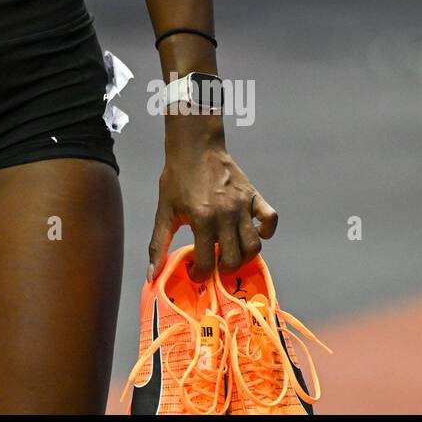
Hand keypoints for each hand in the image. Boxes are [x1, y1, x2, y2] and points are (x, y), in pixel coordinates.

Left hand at [149, 143, 276, 284]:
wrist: (194, 147)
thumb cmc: (177, 178)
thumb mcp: (164, 211)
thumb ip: (158, 244)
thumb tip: (151, 274)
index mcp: (202, 219)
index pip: (206, 263)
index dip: (200, 275)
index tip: (196, 273)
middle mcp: (225, 215)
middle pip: (233, 259)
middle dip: (222, 269)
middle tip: (214, 264)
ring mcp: (242, 206)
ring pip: (254, 246)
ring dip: (244, 256)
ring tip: (231, 253)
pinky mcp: (253, 196)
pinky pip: (270, 219)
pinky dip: (267, 231)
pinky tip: (253, 232)